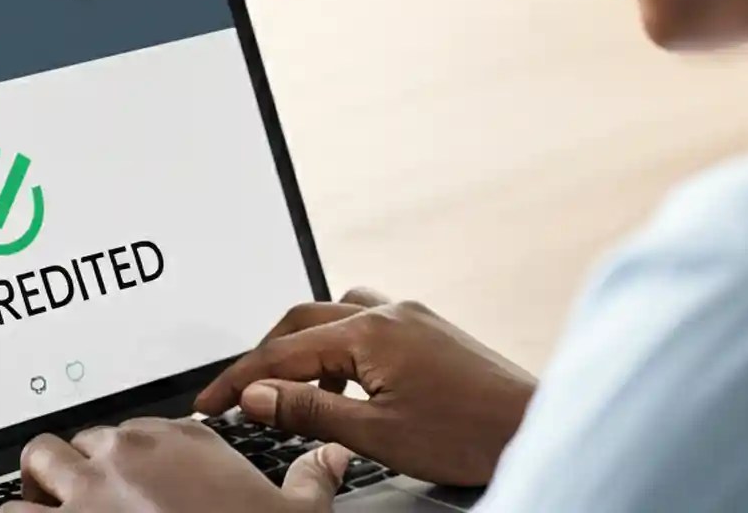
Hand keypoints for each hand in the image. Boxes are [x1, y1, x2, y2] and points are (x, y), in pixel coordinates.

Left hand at [0, 418, 350, 512]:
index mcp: (183, 441)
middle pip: (84, 439)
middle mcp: (129, 453)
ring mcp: (88, 490)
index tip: (145, 483)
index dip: (139, 458)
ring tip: (49, 510)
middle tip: (96, 499)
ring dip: (40, 489)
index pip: (142, 428)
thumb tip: (330, 457)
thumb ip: (311, 480)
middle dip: (85, 468)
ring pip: (37, 464)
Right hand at [194, 289, 535, 486]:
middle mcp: (390, 313)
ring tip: (290, 390)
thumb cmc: (471, 433)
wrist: (536, 428)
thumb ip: (308, 410)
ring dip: (302, 345)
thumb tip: (256, 395)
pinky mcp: (428, 329)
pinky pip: (365, 322)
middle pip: (301, 320)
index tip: (210, 402)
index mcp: (370, 333)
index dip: (239, 379)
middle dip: (264, 356)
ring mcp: (411, 317)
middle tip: (239, 393)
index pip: (282, 351)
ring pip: (333, 314)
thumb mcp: (377, 434)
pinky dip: (339, 346)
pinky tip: (344, 382)